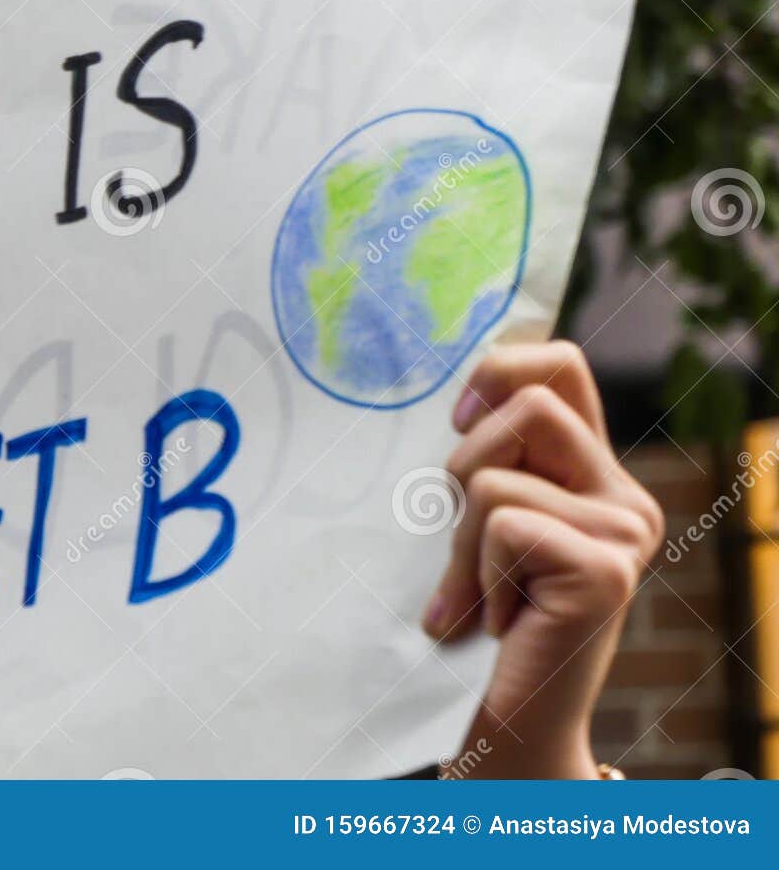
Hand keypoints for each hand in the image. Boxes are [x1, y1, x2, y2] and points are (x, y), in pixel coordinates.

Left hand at [426, 341, 663, 778]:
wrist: (517, 716)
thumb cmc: (488, 615)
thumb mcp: (482, 525)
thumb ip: (490, 466)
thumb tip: (457, 404)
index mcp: (595, 472)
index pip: (561, 365)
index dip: (500, 370)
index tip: (458, 421)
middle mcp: (625, 495)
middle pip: (528, 405)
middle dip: (467, 463)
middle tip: (470, 535)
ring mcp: (624, 532)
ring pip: (493, 480)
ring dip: (464, 543)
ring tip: (489, 593)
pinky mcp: (606, 570)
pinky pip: (503, 528)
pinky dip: (479, 576)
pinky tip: (503, 618)